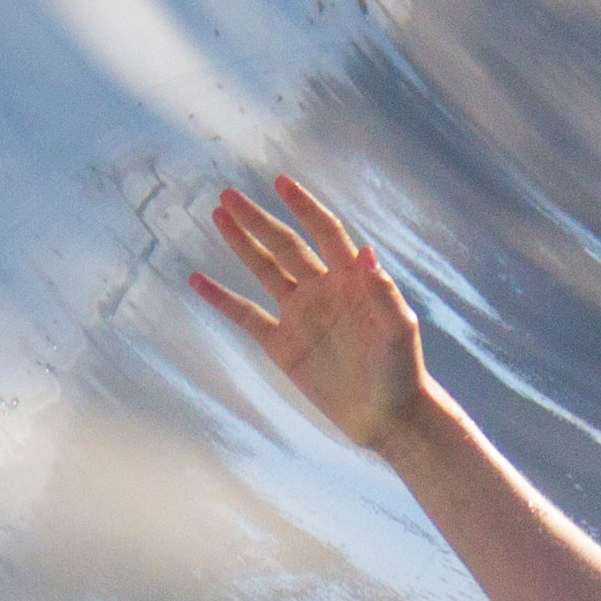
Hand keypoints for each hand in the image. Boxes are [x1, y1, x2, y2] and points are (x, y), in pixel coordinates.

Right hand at [192, 176, 435, 451]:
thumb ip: (383, 293)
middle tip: (229, 195)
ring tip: (217, 216)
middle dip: (258, 220)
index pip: (324, 232)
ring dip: (241, 244)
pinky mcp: (282, 346)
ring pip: (264, 271)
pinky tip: (198, 280)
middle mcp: (322, 291)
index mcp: (351, 281)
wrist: (388, 417)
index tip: (281, 183)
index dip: (304, 207)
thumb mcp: (399, 331)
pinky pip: (247, 316)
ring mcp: (300, 316)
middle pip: (285, 245)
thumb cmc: (402, 371)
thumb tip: (367, 252)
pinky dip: (222, 299)